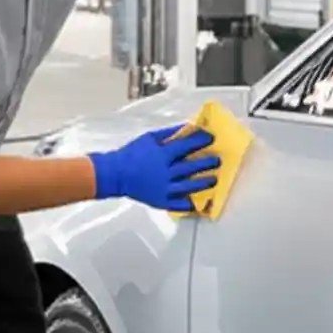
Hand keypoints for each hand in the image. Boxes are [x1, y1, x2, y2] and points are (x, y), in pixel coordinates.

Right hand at [88, 125, 219, 211]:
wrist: (115, 174)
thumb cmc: (132, 154)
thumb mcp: (149, 138)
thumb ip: (169, 134)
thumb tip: (187, 127)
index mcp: (162, 155)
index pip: (186, 146)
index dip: (200, 141)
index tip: (210, 138)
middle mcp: (165, 173)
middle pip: (190, 168)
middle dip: (206, 163)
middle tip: (217, 160)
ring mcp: (163, 189)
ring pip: (188, 187)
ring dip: (203, 183)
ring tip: (214, 180)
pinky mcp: (160, 201)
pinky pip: (178, 205)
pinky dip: (189, 205)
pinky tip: (198, 204)